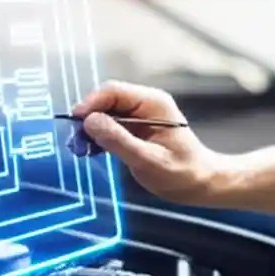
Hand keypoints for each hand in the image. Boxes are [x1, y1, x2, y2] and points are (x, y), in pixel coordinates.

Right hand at [68, 81, 222, 204]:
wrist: (199, 184)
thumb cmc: (181, 174)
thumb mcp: (148, 160)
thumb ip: (119, 140)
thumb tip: (89, 122)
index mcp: (152, 103)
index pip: (113, 91)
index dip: (90, 104)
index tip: (75, 123)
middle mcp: (145, 104)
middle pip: (106, 101)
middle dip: (88, 119)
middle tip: (75, 142)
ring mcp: (139, 115)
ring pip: (104, 113)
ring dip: (91, 129)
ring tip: (81, 149)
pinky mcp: (134, 128)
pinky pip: (109, 125)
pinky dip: (98, 136)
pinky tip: (92, 151)